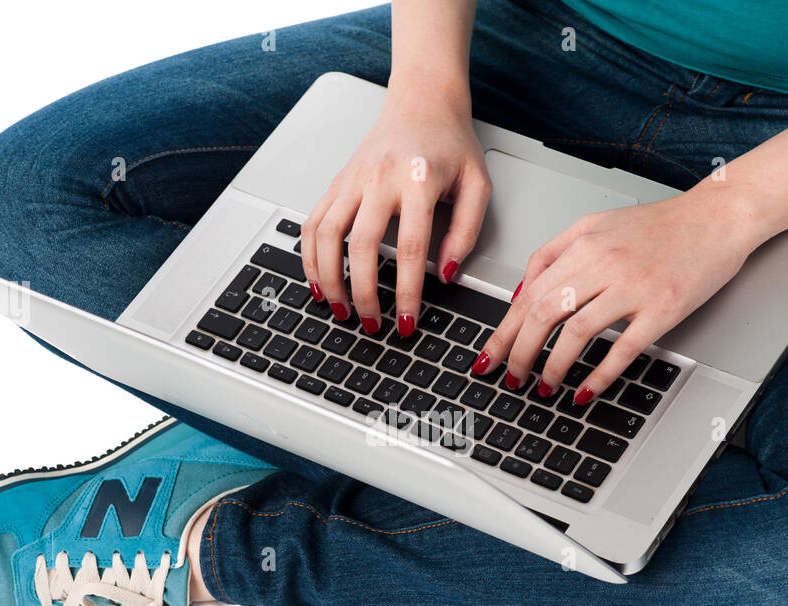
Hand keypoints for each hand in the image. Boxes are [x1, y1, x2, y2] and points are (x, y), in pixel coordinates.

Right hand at [300, 86, 490, 335]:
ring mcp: (353, 178)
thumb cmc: (452, 142)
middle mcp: (379, 178)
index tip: (406, 321)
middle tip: (372, 324)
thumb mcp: (477, 185)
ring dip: (328, 278)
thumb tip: (445, 274)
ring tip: (338, 308)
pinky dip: (310, 254)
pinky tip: (317, 279)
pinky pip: (313, 221)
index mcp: (418, 179)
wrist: (423, 100)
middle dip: (363, 293)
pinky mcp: (338, 181)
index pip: (410, 248)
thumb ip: (466, 231)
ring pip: (326, 235)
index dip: (405, 292)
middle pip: (360, 246)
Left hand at [474, 188, 758, 402]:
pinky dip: (598, 375)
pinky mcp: (663, 309)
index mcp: (583, 244)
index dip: (503, 330)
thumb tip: (519, 292)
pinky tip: (584, 391)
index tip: (489, 355)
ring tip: (543, 386)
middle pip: (543, 314)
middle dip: (518, 353)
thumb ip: (553, 253)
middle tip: (511, 377)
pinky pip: (622, 349)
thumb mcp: (595, 224)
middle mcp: (604, 264)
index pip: (528, 294)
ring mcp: (634, 287)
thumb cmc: (660, 225)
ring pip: (575, 333)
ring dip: (552, 367)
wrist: (717, 217)